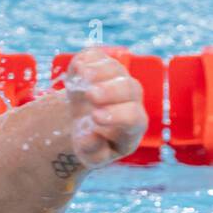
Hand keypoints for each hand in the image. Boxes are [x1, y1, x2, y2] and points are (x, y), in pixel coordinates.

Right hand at [64, 48, 147, 168]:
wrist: (84, 126)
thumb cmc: (93, 144)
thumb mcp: (91, 156)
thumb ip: (92, 150)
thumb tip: (89, 135)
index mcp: (133, 124)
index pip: (133, 116)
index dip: (117, 116)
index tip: (95, 118)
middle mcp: (131, 98)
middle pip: (128, 88)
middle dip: (110, 90)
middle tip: (90, 95)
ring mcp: (117, 78)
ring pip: (114, 69)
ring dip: (99, 70)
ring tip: (82, 76)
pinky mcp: (100, 65)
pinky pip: (98, 57)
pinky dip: (88, 59)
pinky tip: (78, 67)